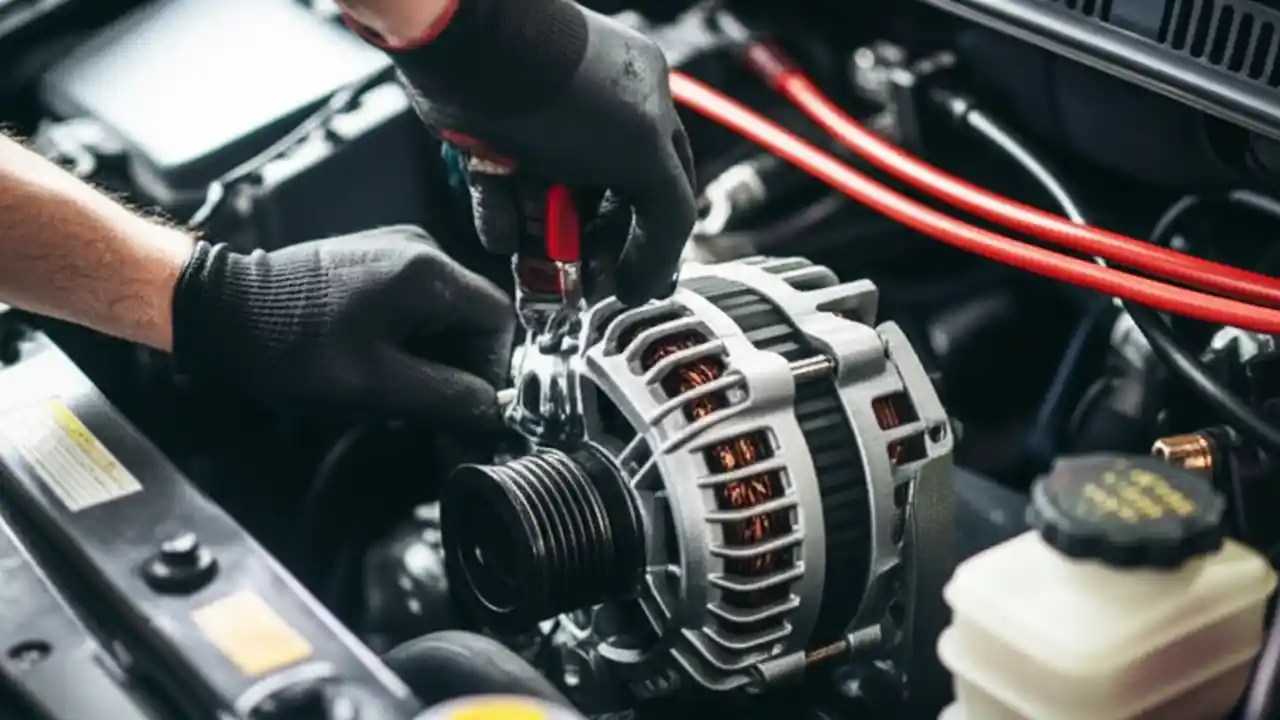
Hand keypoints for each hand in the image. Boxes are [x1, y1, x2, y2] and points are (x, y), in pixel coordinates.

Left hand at [172, 227, 514, 426]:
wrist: (224, 310)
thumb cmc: (291, 346)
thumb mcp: (377, 386)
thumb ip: (447, 397)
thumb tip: (493, 411)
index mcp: (429, 273)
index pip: (500, 321)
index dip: (492, 369)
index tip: (468, 403)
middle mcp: (421, 249)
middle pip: (476, 315)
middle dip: (463, 364)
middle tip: (433, 405)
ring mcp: (397, 249)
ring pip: (449, 312)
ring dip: (437, 353)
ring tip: (400, 384)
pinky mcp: (375, 259)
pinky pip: (420, 301)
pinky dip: (415, 336)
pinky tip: (384, 361)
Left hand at [360, 0, 696, 304]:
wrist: (475, 49)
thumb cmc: (568, 92)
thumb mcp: (644, 155)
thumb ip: (668, 219)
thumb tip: (651, 283)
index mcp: (645, 105)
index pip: (662, 187)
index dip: (653, 242)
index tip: (635, 286)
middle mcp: (597, 115)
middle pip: (604, 205)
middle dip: (593, 247)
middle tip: (583, 280)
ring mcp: (542, 127)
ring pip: (550, 205)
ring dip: (542, 237)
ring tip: (532, 253)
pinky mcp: (492, 137)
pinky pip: (503, 193)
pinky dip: (501, 218)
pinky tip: (503, 228)